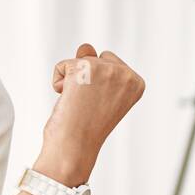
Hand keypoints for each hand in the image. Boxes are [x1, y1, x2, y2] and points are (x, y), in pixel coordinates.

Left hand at [34, 43, 144, 184]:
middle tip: (87, 105)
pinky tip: (67, 100)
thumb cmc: (86, 127)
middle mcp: (125, 74)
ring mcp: (106, 69)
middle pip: (95, 58)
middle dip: (86, 78)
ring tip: (78, 103)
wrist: (75, 147)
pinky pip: (62, 65)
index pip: (110, 65)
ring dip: (71, 81)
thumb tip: (86, 47)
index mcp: (137, 82)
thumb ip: (98, 66)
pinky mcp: (84, 68)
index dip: (97, 85)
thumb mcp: (100, 94)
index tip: (99, 106)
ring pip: (78, 60)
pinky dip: (58, 83)